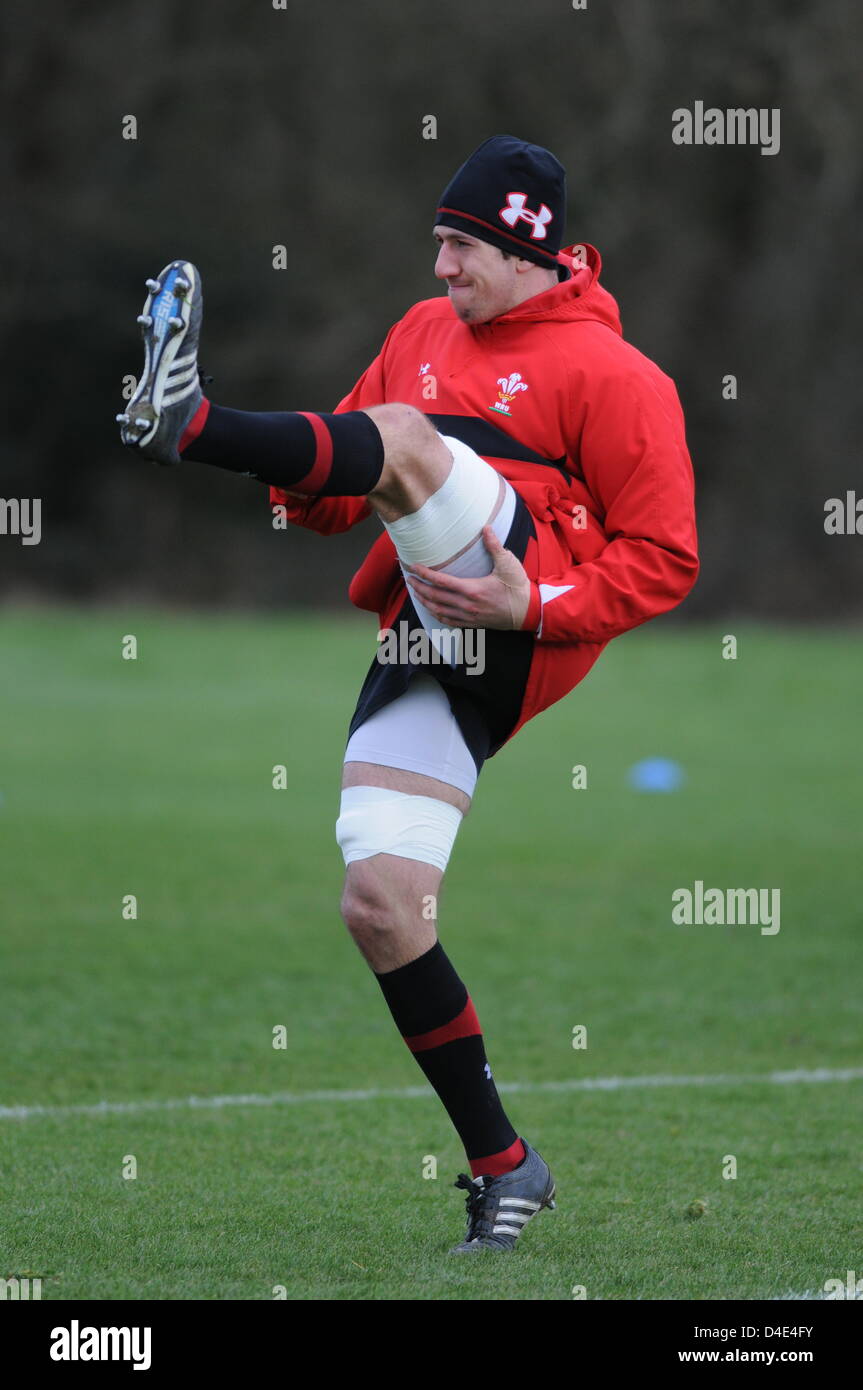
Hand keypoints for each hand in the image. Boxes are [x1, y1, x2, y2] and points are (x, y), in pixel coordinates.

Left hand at [404, 526, 531, 630]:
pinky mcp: (473, 623)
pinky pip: (449, 621)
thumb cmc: (518, 587)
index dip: (424, 574)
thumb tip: (486, 528)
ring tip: (415, 592)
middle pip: (435, 596)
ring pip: (439, 610)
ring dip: (424, 601)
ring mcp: (469, 616)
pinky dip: (436, 615)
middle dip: (419, 587)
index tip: (413, 567)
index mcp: (473, 589)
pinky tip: (431, 609)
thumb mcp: (508, 564)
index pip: (441, 581)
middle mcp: (467, 605)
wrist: (528, 612)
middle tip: (409, 579)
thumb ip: (494, 546)